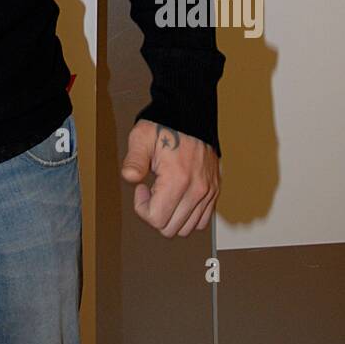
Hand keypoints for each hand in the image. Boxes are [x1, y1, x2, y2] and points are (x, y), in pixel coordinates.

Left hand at [120, 119, 219, 236]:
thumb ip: (134, 161)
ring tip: (164, 194)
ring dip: (171, 217)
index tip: (141, 189)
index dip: (141, 208)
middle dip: (154, 214)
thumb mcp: (141, 138)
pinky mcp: (214, 191)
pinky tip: (177, 199)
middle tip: (150, 192)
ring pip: (186, 228)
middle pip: (170, 228)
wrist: (189, 115)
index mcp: (178, 179)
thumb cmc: (164, 126)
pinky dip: (187, 217)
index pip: (157, 220)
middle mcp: (197, 189)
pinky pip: (202, 221)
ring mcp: (208, 192)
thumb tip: (130, 177)